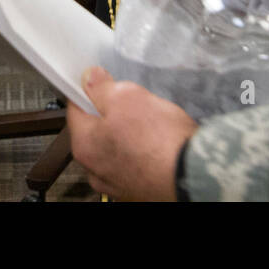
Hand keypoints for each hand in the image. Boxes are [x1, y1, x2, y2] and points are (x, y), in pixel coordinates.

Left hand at [67, 66, 197, 200]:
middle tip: (133, 103)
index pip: (75, 108)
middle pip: (96, 129)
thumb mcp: (126, 96)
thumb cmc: (157, 138)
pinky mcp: (137, 188)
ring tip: (150, 124)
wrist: (192, 173)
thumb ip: (102, 87)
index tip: (101, 82)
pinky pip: (132, 162)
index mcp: (84, 145)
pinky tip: (157, 143)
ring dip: (126, 134)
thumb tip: (89, 79)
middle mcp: (94, 168)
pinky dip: (140, 152)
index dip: (88, 91)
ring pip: (114, 146)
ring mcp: (116, 182)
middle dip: (111, 113)